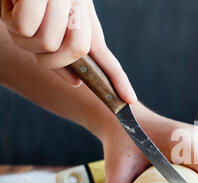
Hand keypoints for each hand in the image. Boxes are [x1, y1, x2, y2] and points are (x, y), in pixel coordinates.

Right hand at [0, 0, 135, 102]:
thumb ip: (63, 55)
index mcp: (84, 23)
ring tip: (17, 12)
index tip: (129, 100)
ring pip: (46, 44)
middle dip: (48, 57)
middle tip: (30, 35)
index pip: (105, 56)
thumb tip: (77, 82)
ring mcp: (64, 1)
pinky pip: (25, 27)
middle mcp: (80, 12)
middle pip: (75, 53)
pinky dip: (10, 18)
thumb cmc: (25, 1)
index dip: (118, 79)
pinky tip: (12, 1)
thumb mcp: (46, 29)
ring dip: (23, 35)